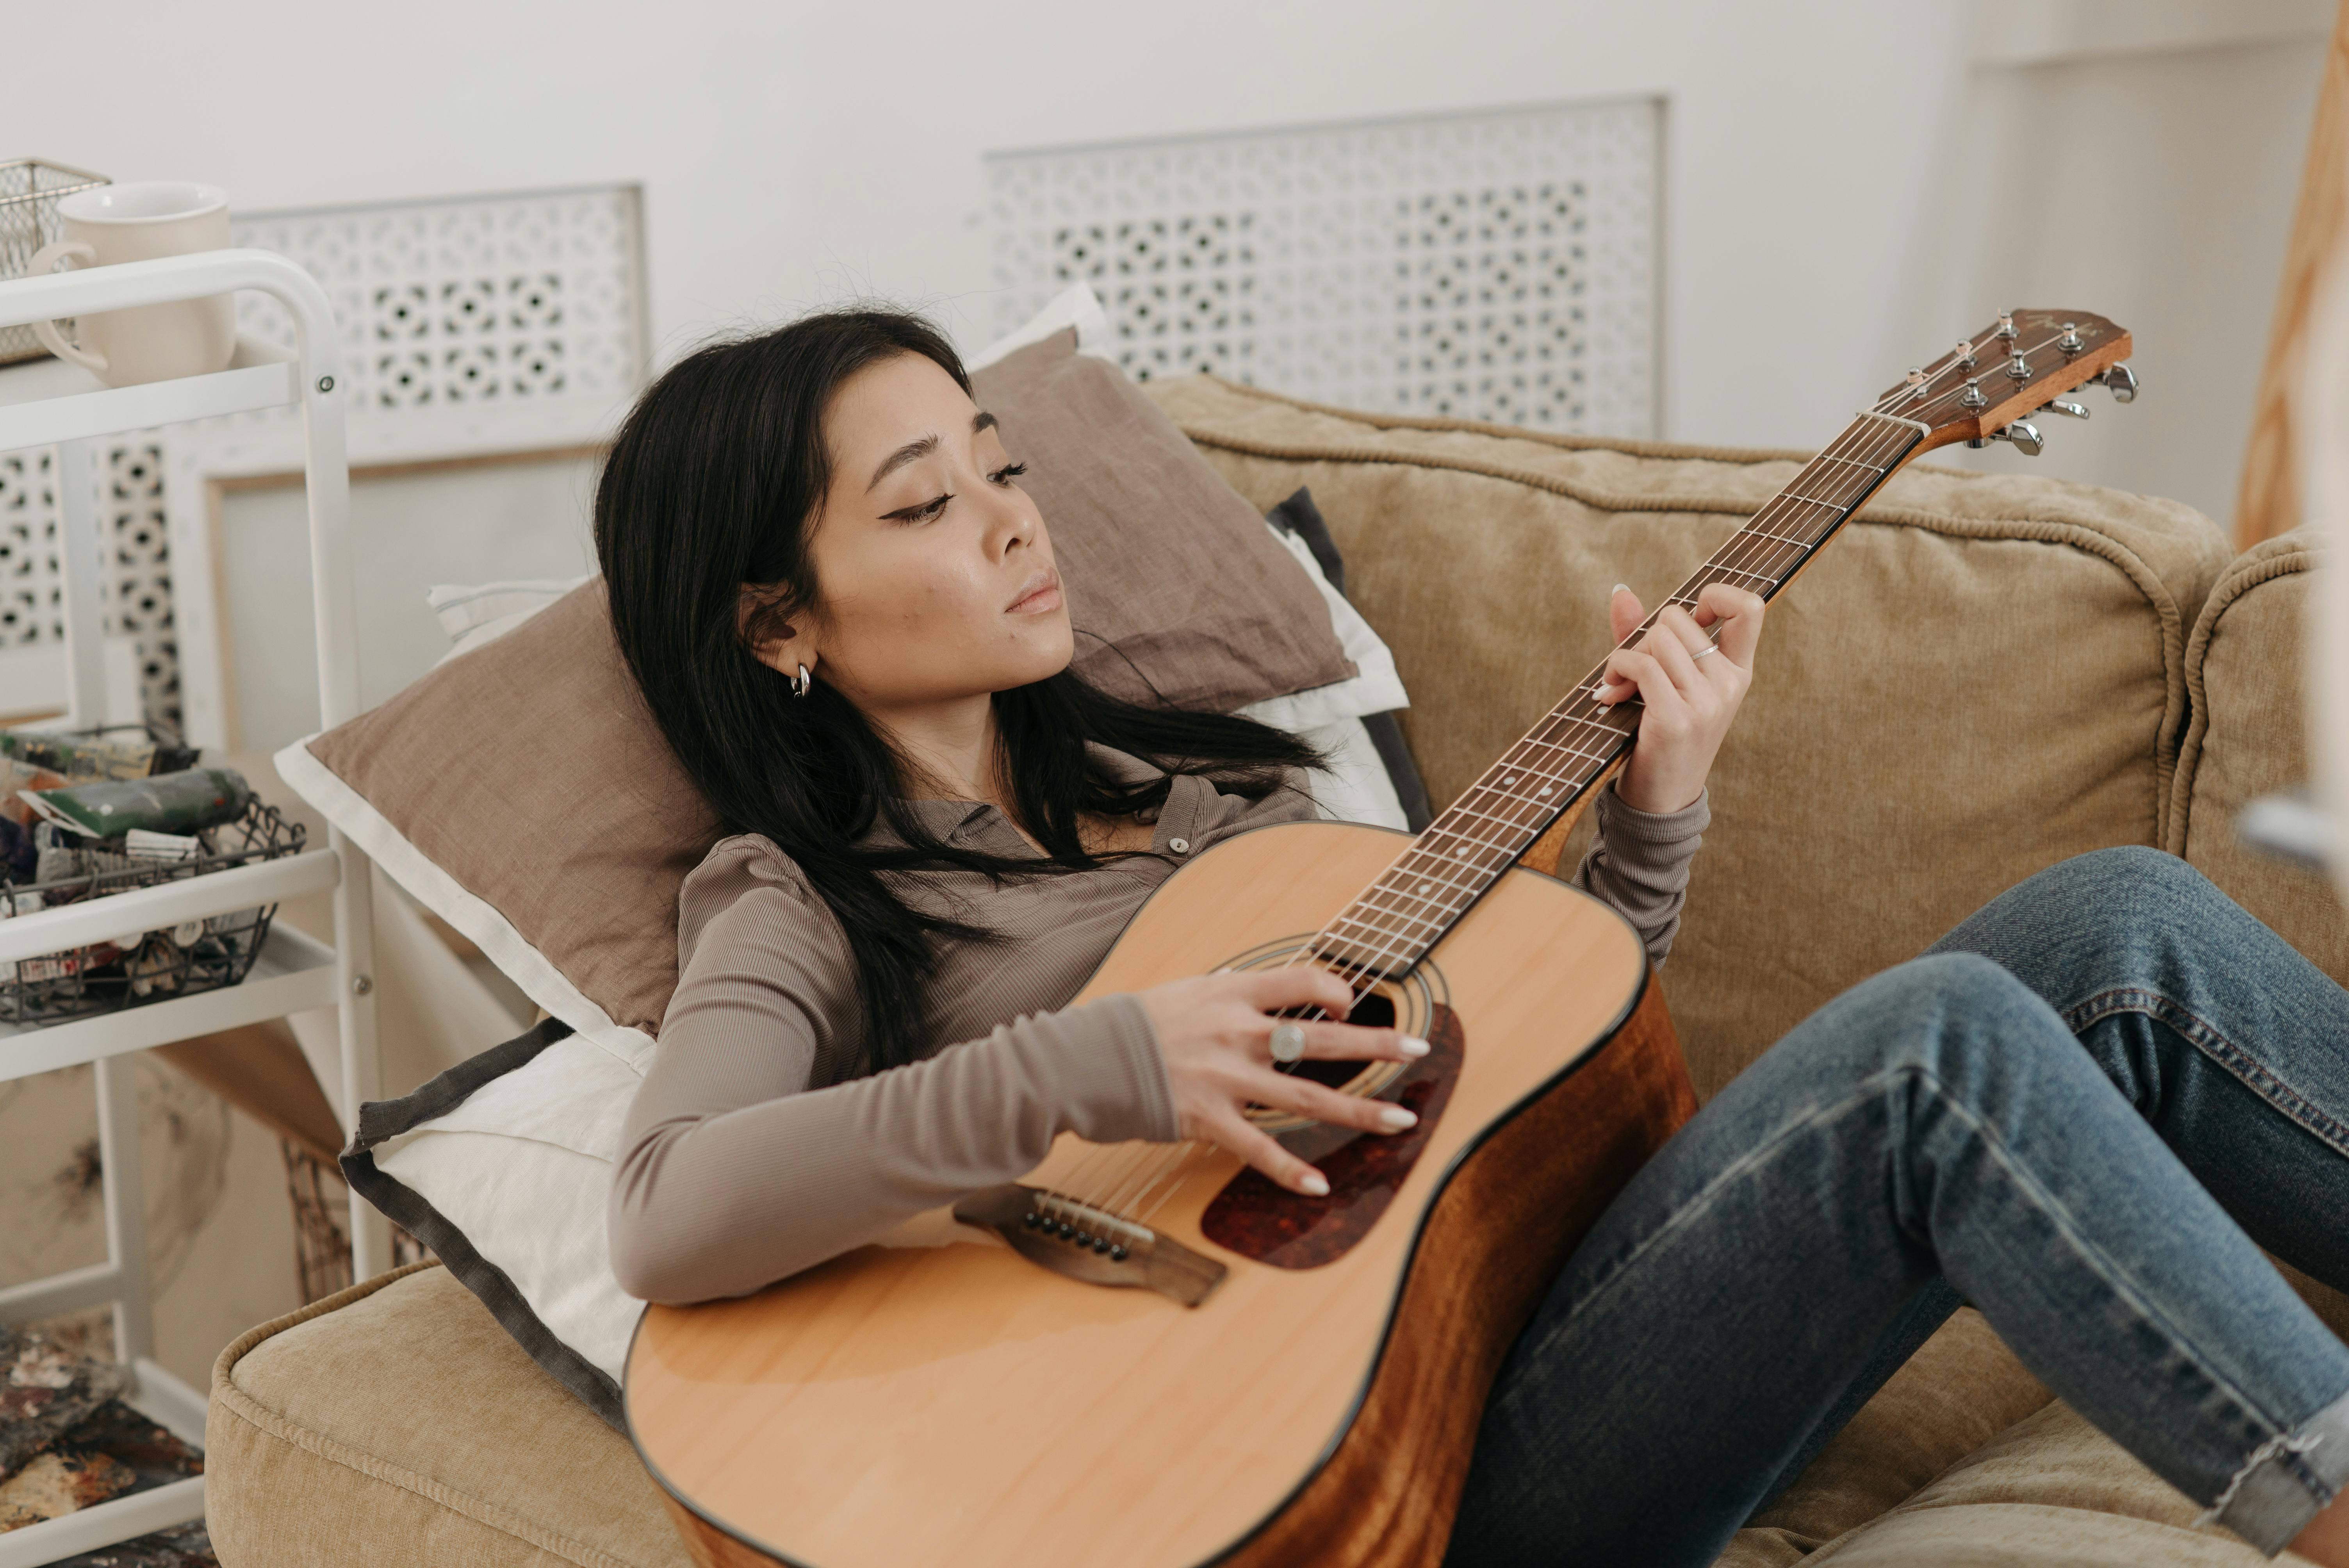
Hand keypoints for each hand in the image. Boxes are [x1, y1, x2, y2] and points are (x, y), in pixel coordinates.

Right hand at [1137, 968, 1428, 1196]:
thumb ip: (1231, 997)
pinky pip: (1259, 1150)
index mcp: (1232, 994)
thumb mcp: (1187, 992)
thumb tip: (1264, 996)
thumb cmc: (1134, 1025)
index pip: (1301, 981)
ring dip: (1359, 1110)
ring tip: (1401, 1121)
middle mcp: (1238, 1034)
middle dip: (1376, 1044)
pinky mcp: (1209, 1120)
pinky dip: (1291, 1171)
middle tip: (1418, 1049)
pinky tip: (1320, 1186)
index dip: (1335, 989)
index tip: (1353, 1002)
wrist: (1085, 1060)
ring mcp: (1227, 1079)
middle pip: (1322, 1039)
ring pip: (1307, 1097)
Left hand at [1594, 582, 1765, 813]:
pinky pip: (1641, 664)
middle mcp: (1730, 684)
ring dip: (1625, 656)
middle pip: (1677, 618)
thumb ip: (1643, 635)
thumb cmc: (1659, 736)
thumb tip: (1620, 591)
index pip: (1749, 608)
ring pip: (1657, 638)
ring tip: (1620, 686)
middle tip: (1635, 671)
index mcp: (1737, 672)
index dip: (1715, 596)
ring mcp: (1707, 703)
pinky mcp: (1677, 719)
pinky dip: (1616, 669)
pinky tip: (1608, 694)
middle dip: (1645, 637)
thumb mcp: (1664, 683)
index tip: (1688, 620)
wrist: (1661, 801)